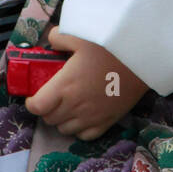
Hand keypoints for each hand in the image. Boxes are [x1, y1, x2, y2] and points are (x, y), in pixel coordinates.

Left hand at [23, 25, 150, 140]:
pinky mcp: (108, 121)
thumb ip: (59, 38)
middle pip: (49, 119)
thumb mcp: (80, 35)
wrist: (141, 59)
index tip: (33, 95)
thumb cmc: (109, 46)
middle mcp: (75, 106)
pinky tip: (82, 117)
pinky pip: (85, 136)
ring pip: (65, 130)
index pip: (37, 107)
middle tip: (50, 98)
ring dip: (61, 120)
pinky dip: (79, 129)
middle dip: (46, 110)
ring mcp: (92, 117)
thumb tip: (51, 40)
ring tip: (66, 107)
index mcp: (64, 86)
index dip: (31, 102)